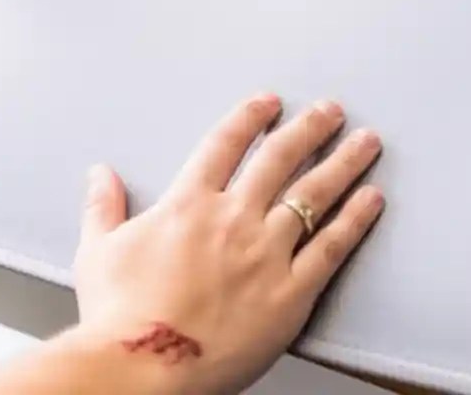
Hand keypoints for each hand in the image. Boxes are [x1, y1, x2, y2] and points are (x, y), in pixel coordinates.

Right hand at [72, 94, 384, 394]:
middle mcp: (233, 219)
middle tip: (330, 110)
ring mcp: (266, 253)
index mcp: (188, 204)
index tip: (269, 103)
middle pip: (280, 158)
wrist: (143, 367)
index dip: (250, 118)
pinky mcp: (290, 293)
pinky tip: (371, 200)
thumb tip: (99, 175)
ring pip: (314, 194)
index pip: (225, 144)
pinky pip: (331, 247)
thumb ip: (103, 207)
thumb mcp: (98, 252)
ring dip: (344, 162)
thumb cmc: (119, 317)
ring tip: (366, 143)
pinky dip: (355, 220)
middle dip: (310, 128)